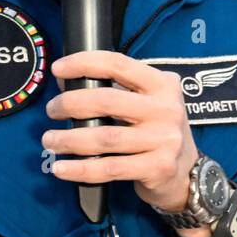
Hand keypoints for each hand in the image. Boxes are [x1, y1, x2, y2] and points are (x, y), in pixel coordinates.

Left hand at [42, 50, 198, 212]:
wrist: (187, 173)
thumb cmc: (157, 131)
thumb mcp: (148, 102)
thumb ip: (117, 90)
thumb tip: (67, 83)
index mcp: (162, 83)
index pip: (117, 64)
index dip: (84, 63)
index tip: (57, 69)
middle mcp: (166, 108)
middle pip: (106, 100)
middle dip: (70, 104)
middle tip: (52, 111)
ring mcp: (164, 139)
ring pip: (104, 137)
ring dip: (69, 139)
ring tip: (49, 140)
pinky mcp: (157, 168)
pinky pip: (110, 168)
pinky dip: (80, 169)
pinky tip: (60, 168)